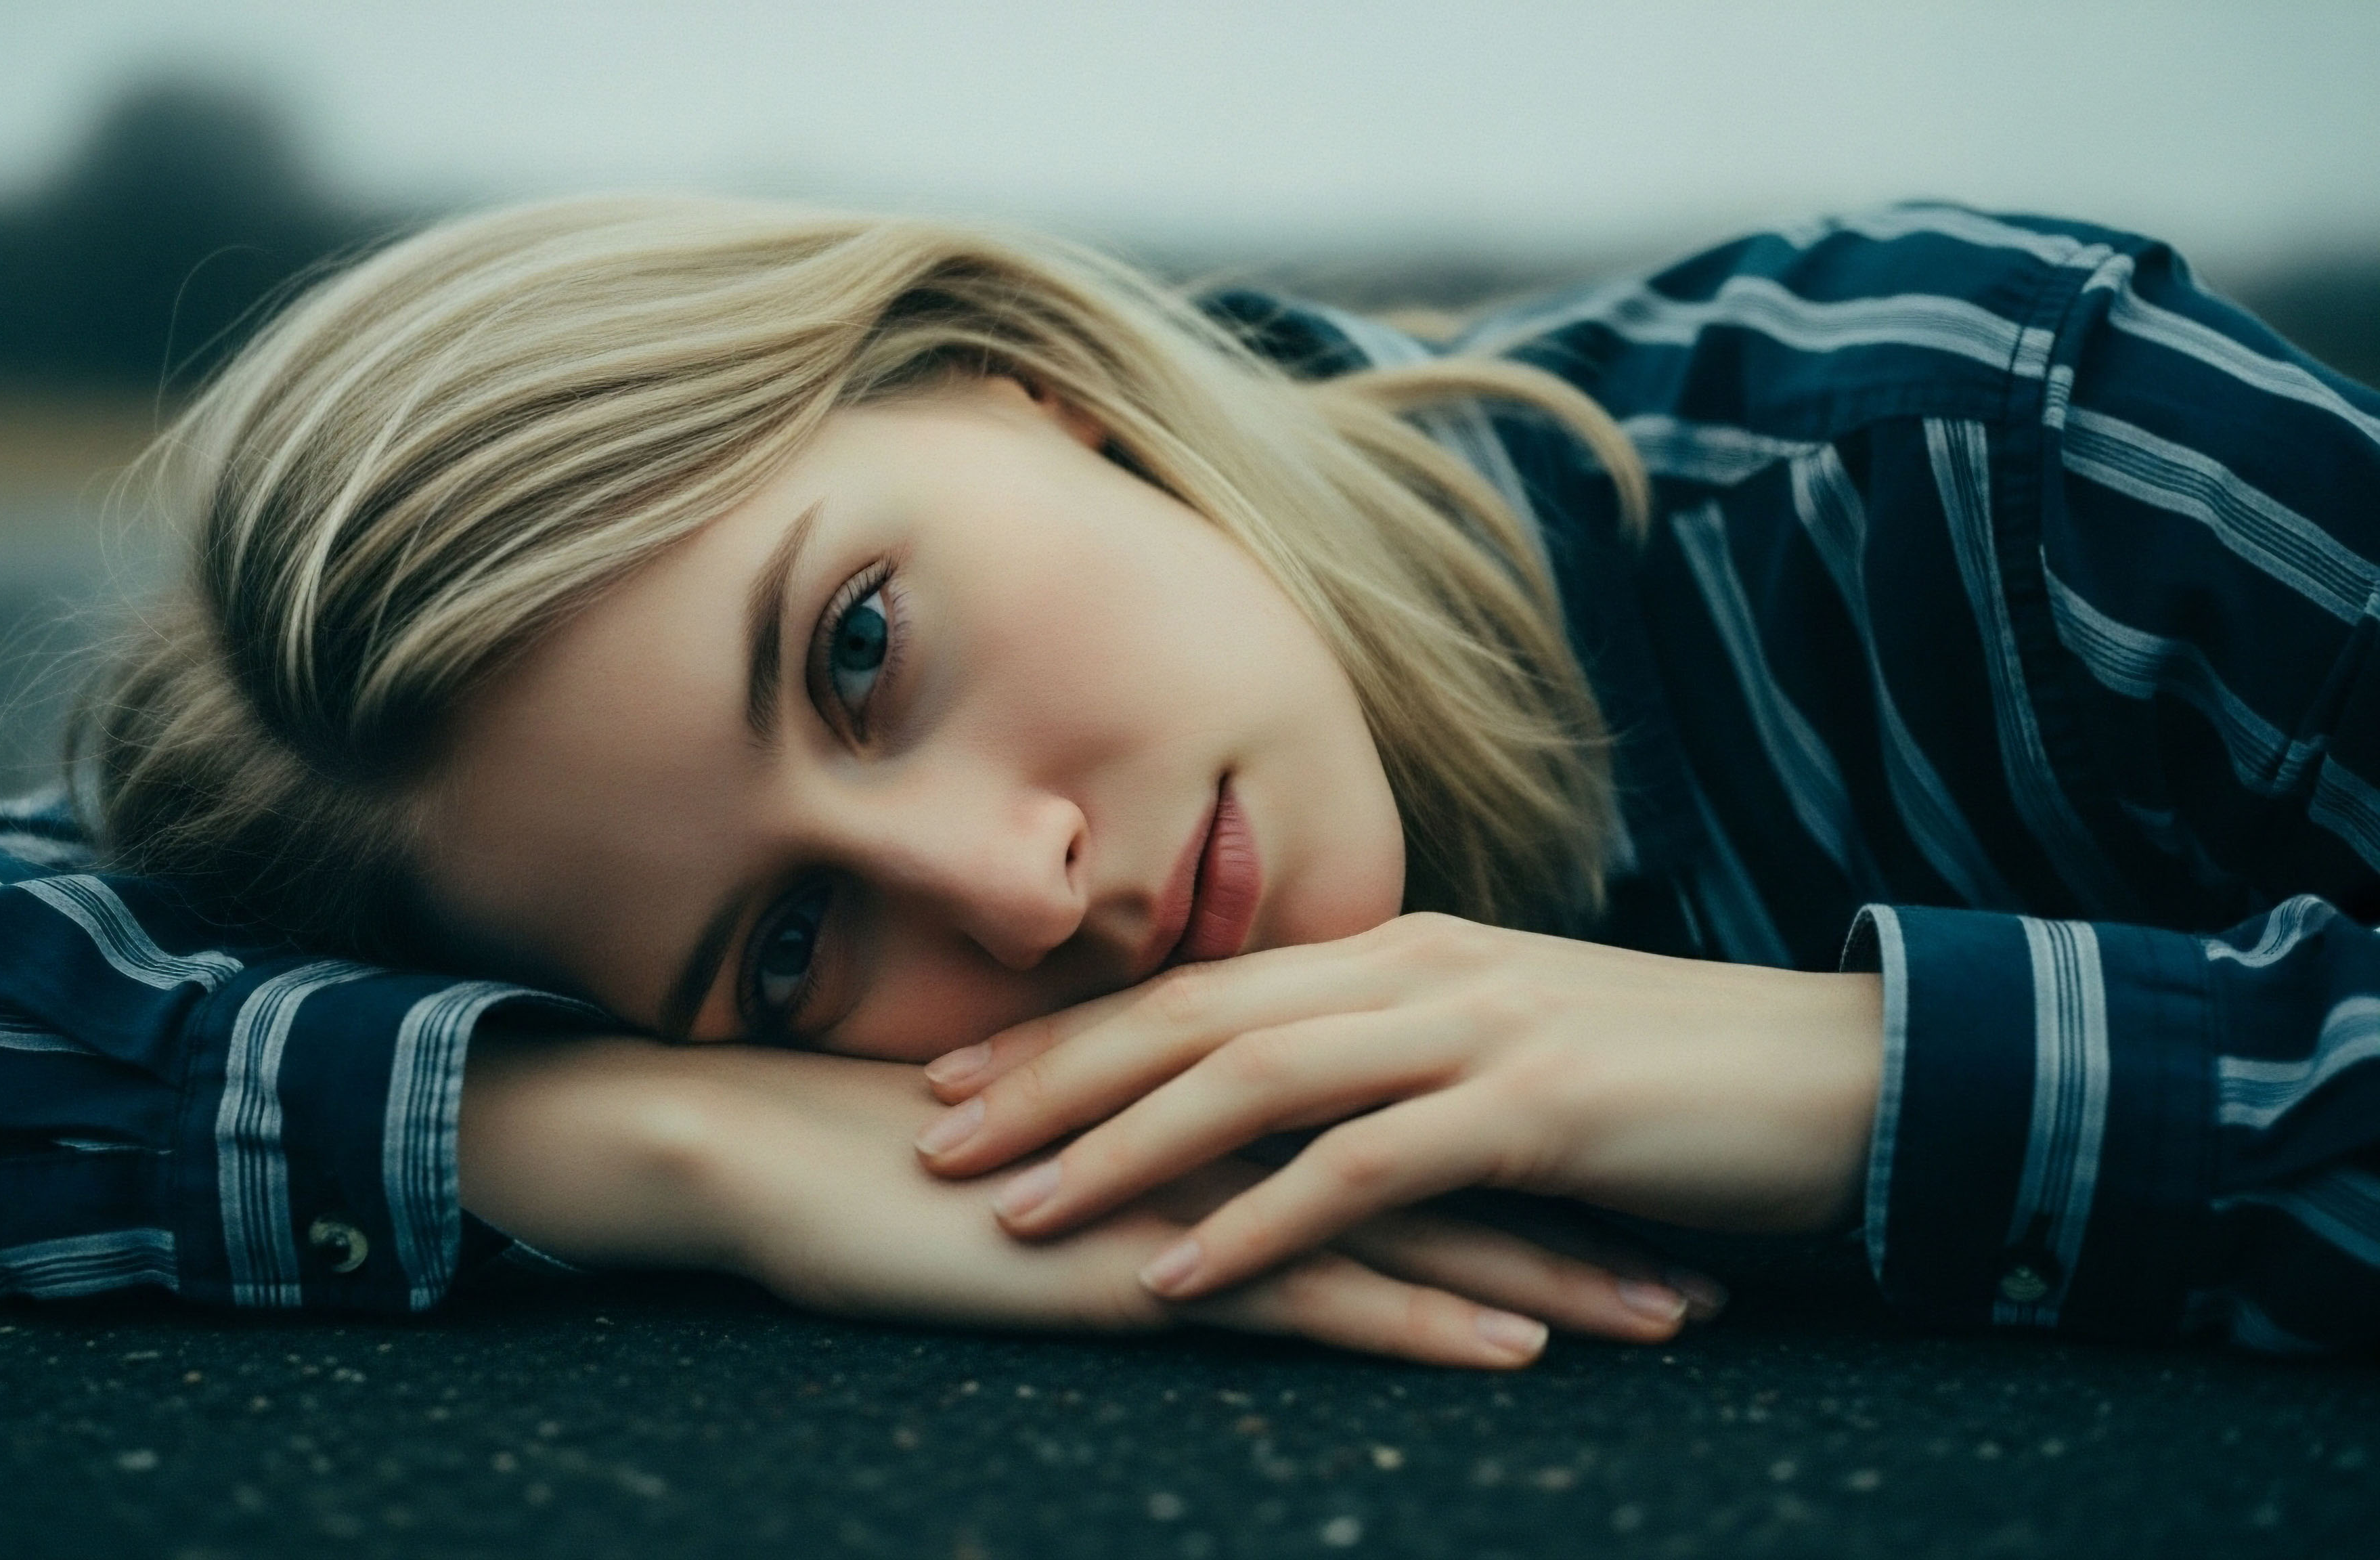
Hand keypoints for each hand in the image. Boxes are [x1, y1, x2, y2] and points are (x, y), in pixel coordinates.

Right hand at [455, 1033, 1707, 1367]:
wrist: (769, 1150)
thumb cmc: (907, 1161)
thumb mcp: (1072, 1153)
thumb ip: (1166, 1154)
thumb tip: (1246, 1181)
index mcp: (1223, 1099)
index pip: (1407, 1118)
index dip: (1532, 1151)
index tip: (1648, 1184)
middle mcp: (1230, 1130)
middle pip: (1446, 1167)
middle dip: (1594, 1215)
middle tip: (1731, 1252)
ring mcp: (1195, 1193)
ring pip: (1408, 1230)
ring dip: (1550, 1277)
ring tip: (1676, 1315)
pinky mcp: (1139, 1260)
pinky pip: (1304, 1296)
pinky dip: (1418, 1323)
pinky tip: (1512, 1354)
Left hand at [914, 913, 1882, 1302]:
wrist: (1838, 1073)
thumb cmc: (1664, 1076)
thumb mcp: (1502, 1045)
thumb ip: (1392, 1055)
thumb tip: (1289, 1096)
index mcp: (1395, 950)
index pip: (1196, 982)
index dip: (1070, 1030)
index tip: (961, 1073)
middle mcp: (1413, 971)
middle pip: (1192, 1015)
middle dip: (1052, 1076)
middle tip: (931, 1130)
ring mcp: (1471, 1033)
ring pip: (1253, 1081)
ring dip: (1122, 1148)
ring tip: (1014, 1208)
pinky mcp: (1530, 1113)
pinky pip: (1361, 1170)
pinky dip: (1257, 1223)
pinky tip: (1176, 1275)